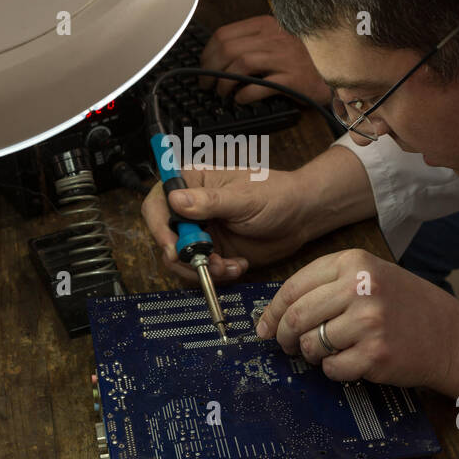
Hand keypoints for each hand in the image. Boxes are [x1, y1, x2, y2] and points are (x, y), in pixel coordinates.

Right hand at [142, 166, 307, 284]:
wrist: (300, 217)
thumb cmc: (276, 195)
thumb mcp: (243, 197)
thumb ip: (210, 201)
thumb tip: (176, 200)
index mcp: (192, 183)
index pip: (158, 203)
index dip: (158, 226)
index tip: (173, 246)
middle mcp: (191, 209)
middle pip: (165, 236)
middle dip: (184, 255)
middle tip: (209, 260)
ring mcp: (201, 232)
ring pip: (180, 259)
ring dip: (202, 268)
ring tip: (229, 266)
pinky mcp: (213, 252)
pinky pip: (201, 271)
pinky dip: (216, 275)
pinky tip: (238, 266)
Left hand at [200, 15, 331, 104]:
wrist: (329, 74)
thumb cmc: (296, 61)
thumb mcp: (271, 43)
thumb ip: (247, 45)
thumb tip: (214, 59)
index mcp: (265, 25)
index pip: (224, 34)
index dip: (207, 54)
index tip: (203, 68)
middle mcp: (275, 37)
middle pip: (229, 49)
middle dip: (211, 70)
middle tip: (207, 85)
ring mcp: (285, 57)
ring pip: (242, 64)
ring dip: (225, 82)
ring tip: (221, 94)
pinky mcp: (293, 79)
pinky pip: (261, 85)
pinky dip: (245, 94)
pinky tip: (240, 100)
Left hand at [255, 248, 458, 390]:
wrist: (451, 336)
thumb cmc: (405, 306)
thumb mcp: (371, 276)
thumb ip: (329, 284)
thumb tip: (277, 311)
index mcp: (355, 262)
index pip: (294, 286)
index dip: (273, 311)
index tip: (264, 326)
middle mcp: (360, 287)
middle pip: (297, 316)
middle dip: (284, 336)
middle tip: (286, 346)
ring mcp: (368, 322)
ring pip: (312, 344)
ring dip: (312, 354)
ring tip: (328, 352)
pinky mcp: (375, 354)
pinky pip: (332, 368)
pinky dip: (334, 370)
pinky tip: (351, 362)